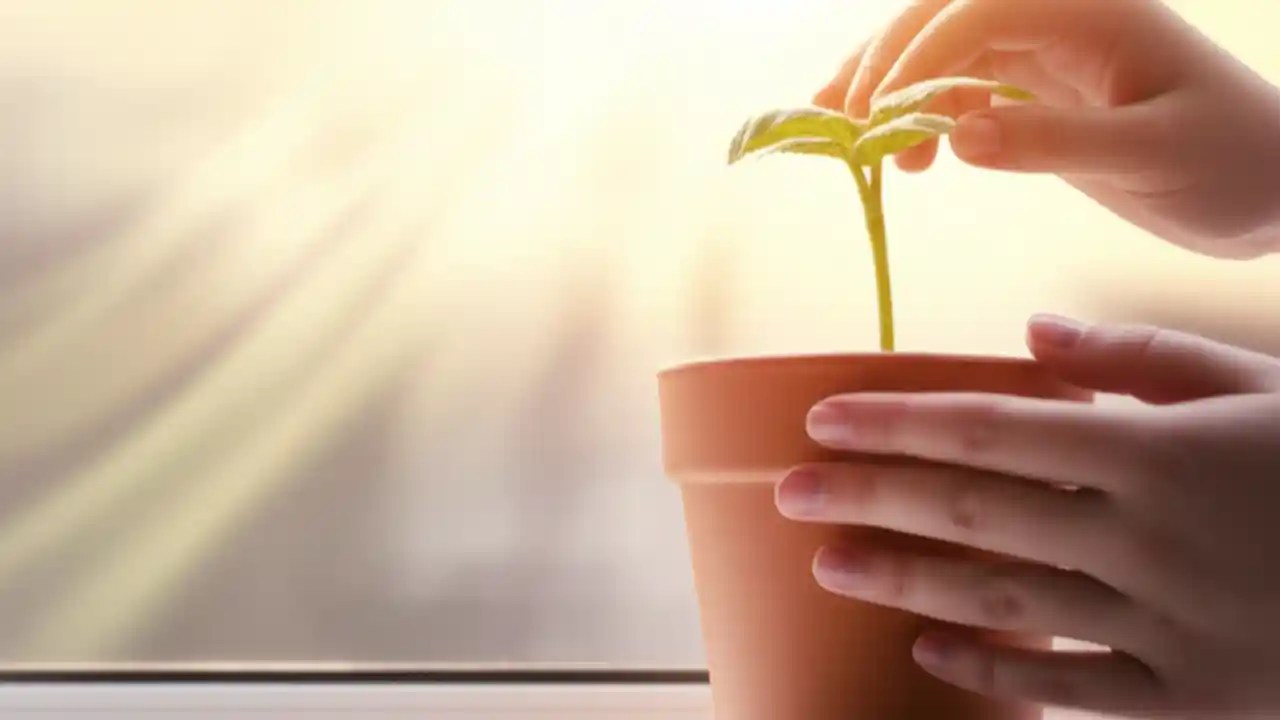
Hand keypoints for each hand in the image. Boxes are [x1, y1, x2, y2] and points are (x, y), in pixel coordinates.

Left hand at [775, 314, 1279, 716]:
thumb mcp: (1256, 385)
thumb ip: (1141, 357)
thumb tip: (1033, 333)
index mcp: (1155, 450)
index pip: (990, 429)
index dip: (896, 423)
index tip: (821, 419)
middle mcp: (1144, 537)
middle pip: (974, 514)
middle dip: (870, 501)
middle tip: (786, 493)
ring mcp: (1164, 623)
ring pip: (1003, 601)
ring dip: (904, 583)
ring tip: (828, 564)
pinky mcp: (1189, 696)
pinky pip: (1070, 688)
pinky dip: (994, 673)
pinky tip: (928, 653)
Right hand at [816, 0, 1279, 258]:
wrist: (1271, 190)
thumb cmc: (1233, 164)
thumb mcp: (1152, 154)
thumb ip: (1055, 143)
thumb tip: (957, 134)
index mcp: (1091, 10)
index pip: (975, 12)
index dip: (914, 59)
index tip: (874, 120)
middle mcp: (1058, 19)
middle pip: (941, 17)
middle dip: (882, 64)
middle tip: (843, 128)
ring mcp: (1042, 53)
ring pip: (940, 49)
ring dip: (887, 87)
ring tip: (851, 142)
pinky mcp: (1033, 91)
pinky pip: (957, 86)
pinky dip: (917, 112)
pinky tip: (899, 151)